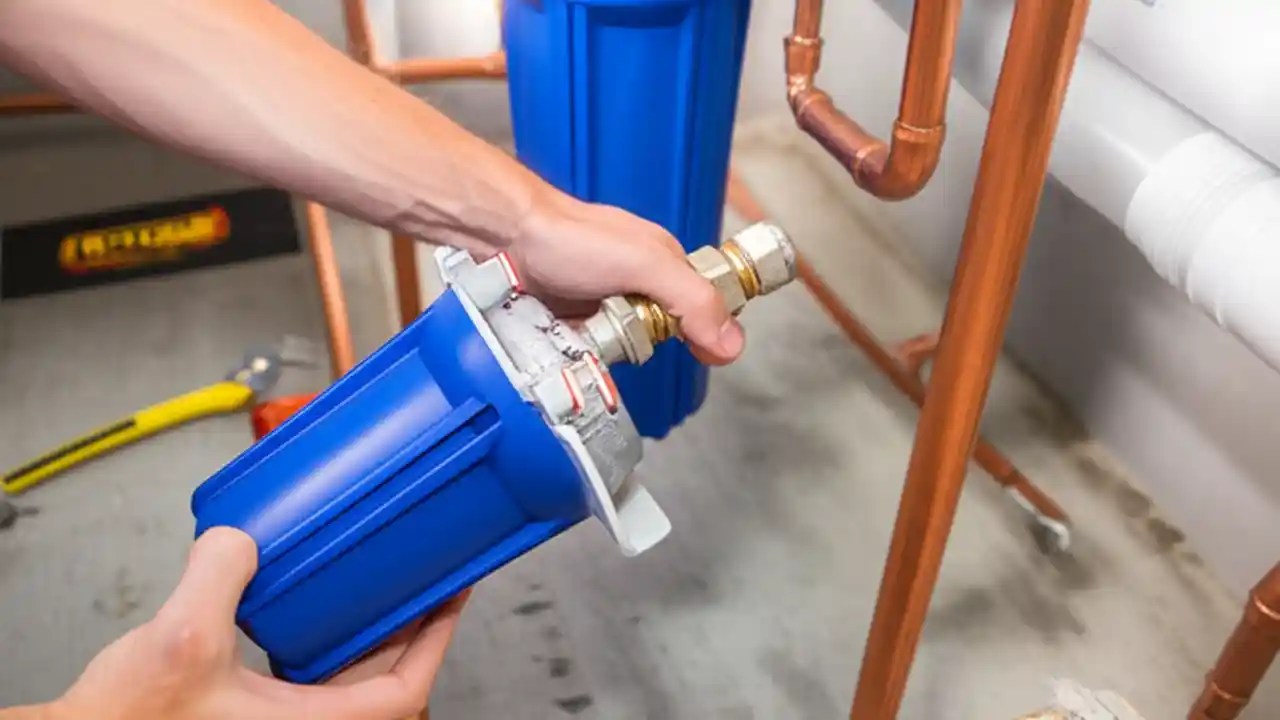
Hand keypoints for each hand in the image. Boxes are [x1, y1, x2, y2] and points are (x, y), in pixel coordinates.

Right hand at [42, 527, 463, 719]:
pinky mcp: (247, 714)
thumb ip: (219, 575)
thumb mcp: (180, 638)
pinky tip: (304, 609)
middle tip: (419, 582)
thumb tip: (240, 537)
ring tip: (373, 588)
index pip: (402, 691)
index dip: (435, 641)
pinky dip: (317, 643)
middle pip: (382, 681)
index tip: (451, 598)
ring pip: (344, 682)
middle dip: (406, 630)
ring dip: (363, 637)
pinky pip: (304, 678)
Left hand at [509, 189, 745, 364]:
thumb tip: (731, 341)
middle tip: (628, 333)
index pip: (705, 305)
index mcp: (665, 262)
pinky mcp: (576, 317)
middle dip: (649, 343)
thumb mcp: (644, 265)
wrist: (506, 235)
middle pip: (664, 332)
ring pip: (627, 345)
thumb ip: (691, 300)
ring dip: (615, 351)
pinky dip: (586, 352)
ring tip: (594, 337)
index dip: (708, 332)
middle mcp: (638, 281)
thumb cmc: (571, 237)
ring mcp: (606, 300)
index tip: (702, 353)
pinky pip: (593, 348)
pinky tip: (574, 345)